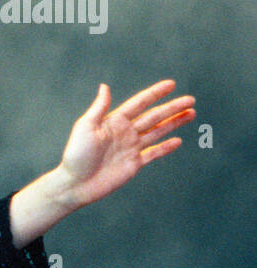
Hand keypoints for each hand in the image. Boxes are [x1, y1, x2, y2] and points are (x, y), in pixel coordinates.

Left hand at [54, 79, 195, 208]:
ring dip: (174, 123)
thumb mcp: (86, 127)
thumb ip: (99, 107)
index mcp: (114, 121)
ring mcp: (131, 147)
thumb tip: (105, 86)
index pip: (139, 103)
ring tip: (191, 114)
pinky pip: (154, 153)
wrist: (76, 183)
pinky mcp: (134, 163)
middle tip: (191, 99)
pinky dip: (166, 147)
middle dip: (172, 108)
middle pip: (154, 116)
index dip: (155, 93)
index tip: (171, 84)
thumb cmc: (77, 154)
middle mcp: (125, 132)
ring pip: (158, 132)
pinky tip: (178, 141)